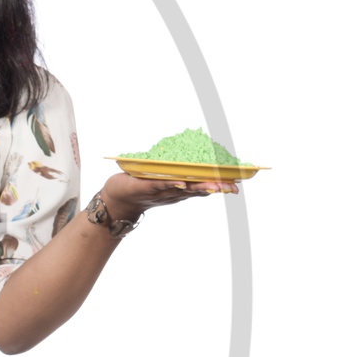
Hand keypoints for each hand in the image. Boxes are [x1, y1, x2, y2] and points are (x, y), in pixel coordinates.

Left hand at [101, 171, 238, 221]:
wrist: (117, 199)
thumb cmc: (140, 186)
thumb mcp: (164, 179)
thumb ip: (179, 172)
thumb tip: (194, 157)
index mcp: (180, 188)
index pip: (204, 185)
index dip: (221, 184)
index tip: (239, 182)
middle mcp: (173, 191)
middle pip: (198, 189)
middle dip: (216, 187)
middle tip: (233, 187)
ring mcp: (160, 190)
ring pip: (183, 189)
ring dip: (198, 187)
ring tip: (214, 185)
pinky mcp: (144, 187)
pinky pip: (159, 185)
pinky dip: (170, 183)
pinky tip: (181, 181)